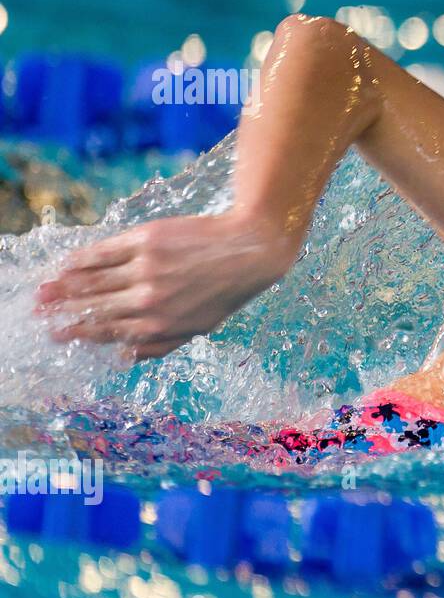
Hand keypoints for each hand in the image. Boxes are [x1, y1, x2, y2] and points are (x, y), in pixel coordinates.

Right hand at [34, 213, 295, 359]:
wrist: (249, 249)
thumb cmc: (224, 290)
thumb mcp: (198, 327)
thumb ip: (160, 344)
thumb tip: (122, 357)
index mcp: (159, 325)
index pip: (106, 331)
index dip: (78, 332)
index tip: (57, 333)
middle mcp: (148, 300)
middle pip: (92, 307)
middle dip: (62, 311)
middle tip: (39, 311)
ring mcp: (145, 269)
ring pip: (91, 280)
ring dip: (62, 286)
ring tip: (44, 289)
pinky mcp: (146, 240)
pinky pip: (103, 253)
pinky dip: (80, 259)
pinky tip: (67, 263)